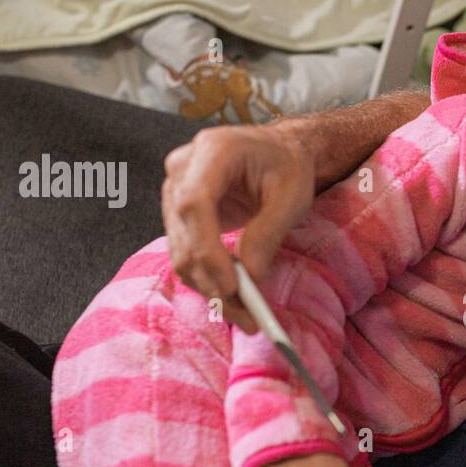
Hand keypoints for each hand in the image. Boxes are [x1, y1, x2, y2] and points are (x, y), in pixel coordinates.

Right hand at [161, 123, 316, 333]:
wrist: (277, 152)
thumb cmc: (287, 166)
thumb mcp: (291, 195)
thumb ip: (268, 232)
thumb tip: (251, 277)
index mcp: (213, 151)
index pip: (194, 203)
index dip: (207, 248)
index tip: (231, 285)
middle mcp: (183, 168)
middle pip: (183, 232)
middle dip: (211, 279)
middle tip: (246, 315)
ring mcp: (174, 191)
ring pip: (180, 250)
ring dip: (209, 287)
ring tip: (245, 315)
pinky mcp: (178, 214)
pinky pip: (186, 253)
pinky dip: (208, 279)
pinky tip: (234, 298)